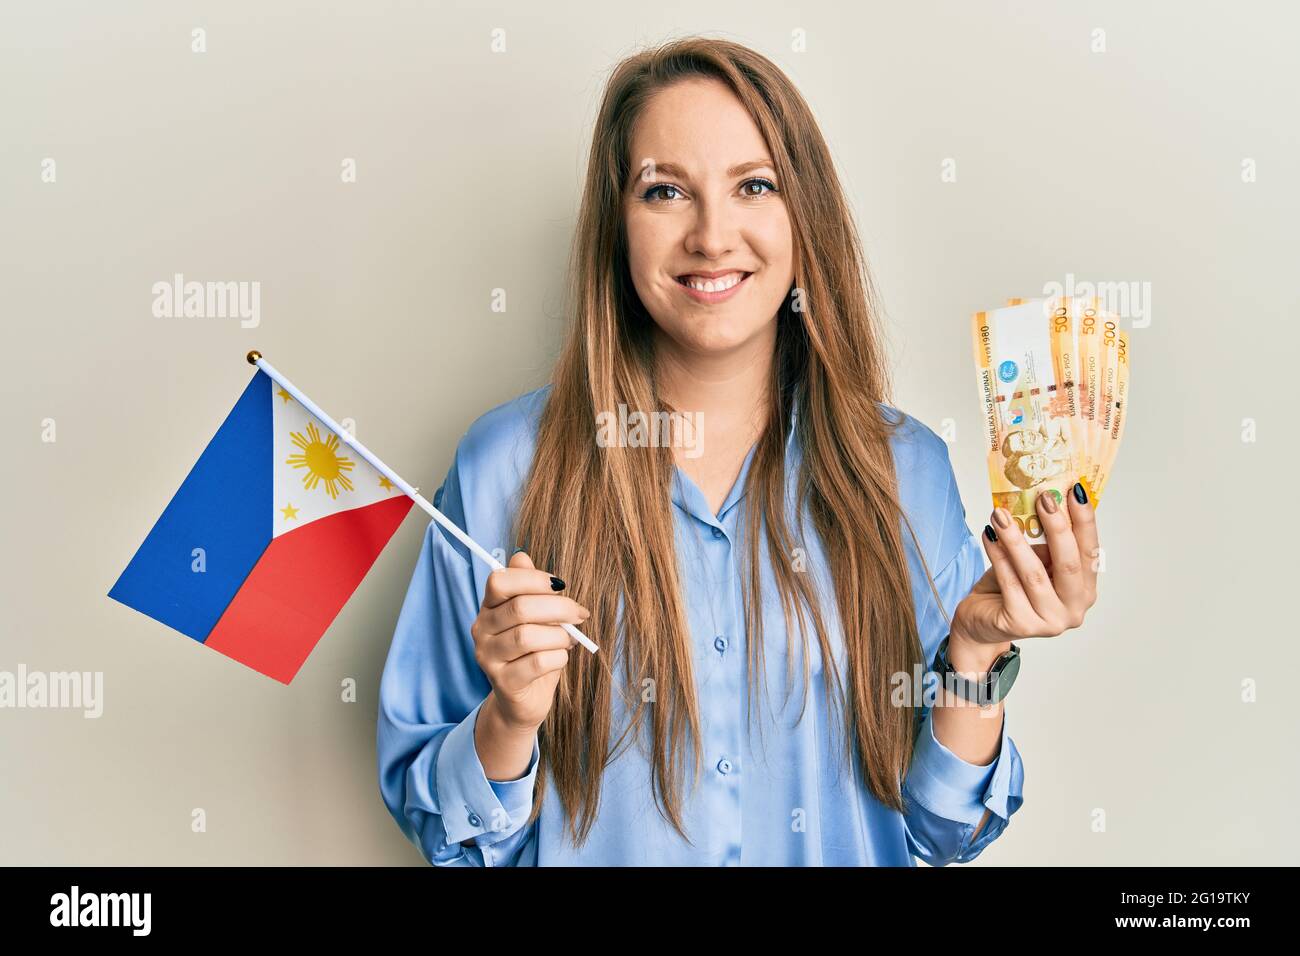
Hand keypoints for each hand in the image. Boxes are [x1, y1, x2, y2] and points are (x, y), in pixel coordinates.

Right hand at [470, 549, 589, 732]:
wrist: (524, 699)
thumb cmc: (534, 652)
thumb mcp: (535, 617)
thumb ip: (529, 588)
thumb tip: (521, 556)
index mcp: (488, 607)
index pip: (499, 581)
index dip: (534, 579)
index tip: (561, 586)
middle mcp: (481, 629)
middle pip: (520, 608)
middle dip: (559, 608)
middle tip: (580, 614)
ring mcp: (488, 657)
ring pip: (529, 636)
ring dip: (560, 636)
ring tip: (569, 640)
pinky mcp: (502, 682)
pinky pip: (538, 662)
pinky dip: (559, 657)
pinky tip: (561, 658)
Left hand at [948, 482, 1099, 669]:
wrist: (982, 622)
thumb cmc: (1011, 588)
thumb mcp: (1034, 563)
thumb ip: (1046, 545)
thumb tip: (1046, 506)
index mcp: (1084, 590)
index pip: (1090, 551)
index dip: (1084, 520)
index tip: (1075, 491)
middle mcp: (1074, 609)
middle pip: (1069, 563)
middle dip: (1056, 526)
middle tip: (1043, 497)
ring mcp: (1049, 621)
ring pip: (1034, 574)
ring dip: (1016, 539)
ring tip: (1001, 514)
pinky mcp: (1021, 624)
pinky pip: (1009, 582)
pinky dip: (998, 555)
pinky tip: (988, 535)